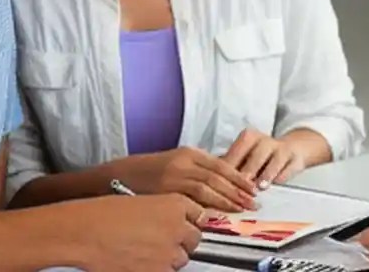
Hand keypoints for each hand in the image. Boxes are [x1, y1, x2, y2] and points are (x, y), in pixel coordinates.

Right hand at [66, 193, 204, 271]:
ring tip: (143, 254)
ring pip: (181, 260)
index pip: (199, 216)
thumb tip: (171, 224)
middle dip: (181, 242)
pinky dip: (156, 269)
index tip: (180, 227)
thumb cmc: (103, 214)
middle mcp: (178, 227)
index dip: (187, 223)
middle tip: (160, 244)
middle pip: (193, 239)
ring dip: (168, 259)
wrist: (83, 233)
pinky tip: (137, 262)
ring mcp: (170, 253)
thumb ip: (163, 213)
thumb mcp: (140, 202)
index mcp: (175, 204)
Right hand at [112, 147, 257, 212]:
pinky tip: (214, 215)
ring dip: (225, 200)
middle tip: (251, 202)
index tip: (252, 188)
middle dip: (237, 191)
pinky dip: (204, 208)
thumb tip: (223, 184)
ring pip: (206, 188)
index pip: (221, 165)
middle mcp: (182, 162)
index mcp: (188, 153)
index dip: (239, 178)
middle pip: (217, 176)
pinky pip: (188, 201)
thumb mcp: (175, 163)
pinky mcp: (163, 192)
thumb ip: (197, 171)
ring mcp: (172, 177)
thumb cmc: (146, 172)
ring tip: (239, 209)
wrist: (116, 176)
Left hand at [222, 128, 307, 188]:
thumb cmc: (260, 157)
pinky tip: (277, 183)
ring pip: (274, 160)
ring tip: (260, 187)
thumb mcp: (244, 157)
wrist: (293, 149)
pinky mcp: (295, 158)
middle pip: (254, 156)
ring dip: (266, 174)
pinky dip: (282, 175)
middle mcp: (265, 140)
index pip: (235, 153)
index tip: (219, 186)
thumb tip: (208, 181)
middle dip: (247, 173)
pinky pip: (289, 167)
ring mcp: (282, 149)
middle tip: (238, 189)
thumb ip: (229, 167)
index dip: (227, 171)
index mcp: (248, 138)